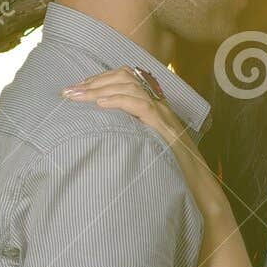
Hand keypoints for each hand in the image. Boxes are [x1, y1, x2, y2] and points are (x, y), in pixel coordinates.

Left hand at [62, 67, 231, 226]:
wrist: (199, 189)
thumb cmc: (171, 173)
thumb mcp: (146, 148)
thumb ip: (130, 135)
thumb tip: (99, 135)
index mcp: (155, 107)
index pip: (127, 79)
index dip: (101, 79)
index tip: (77, 88)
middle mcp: (160, 106)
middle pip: (126, 77)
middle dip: (94, 81)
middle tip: (68, 91)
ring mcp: (164, 116)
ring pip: (130, 87)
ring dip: (99, 89)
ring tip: (77, 97)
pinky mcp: (166, 129)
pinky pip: (141, 106)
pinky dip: (119, 101)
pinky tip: (100, 105)